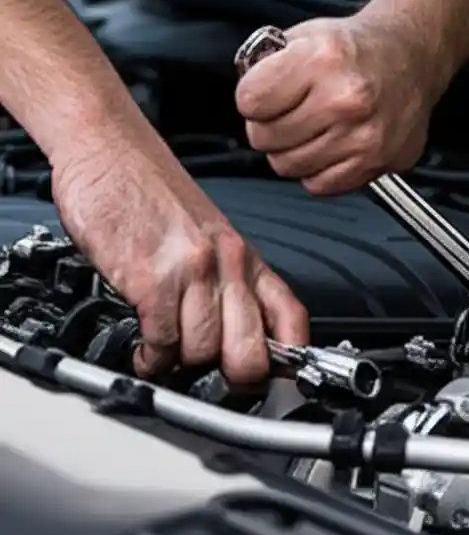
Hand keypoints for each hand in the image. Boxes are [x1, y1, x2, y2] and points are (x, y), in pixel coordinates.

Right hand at [50, 126, 308, 384]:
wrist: (111, 150)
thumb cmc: (153, 192)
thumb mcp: (209, 236)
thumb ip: (228, 281)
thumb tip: (240, 335)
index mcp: (247, 257)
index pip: (292, 320)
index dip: (292, 364)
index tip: (282, 384)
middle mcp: (229, 263)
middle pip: (252, 353)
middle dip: (233, 380)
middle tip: (213, 382)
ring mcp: (193, 270)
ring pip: (204, 353)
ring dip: (182, 369)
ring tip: (168, 360)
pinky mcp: (152, 276)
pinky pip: (163, 341)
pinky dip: (152, 359)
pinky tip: (146, 353)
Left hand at [235, 16, 445, 194]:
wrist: (412, 57)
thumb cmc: (355, 48)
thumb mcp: (306, 35)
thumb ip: (268, 65)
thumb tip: (248, 102)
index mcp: (322, 60)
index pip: (249, 102)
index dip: (252, 98)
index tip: (266, 94)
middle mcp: (345, 100)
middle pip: (266, 138)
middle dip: (268, 127)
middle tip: (288, 113)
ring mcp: (365, 135)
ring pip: (289, 166)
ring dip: (292, 151)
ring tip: (311, 130)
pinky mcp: (379, 161)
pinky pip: (321, 184)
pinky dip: (318, 169)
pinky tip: (330, 145)